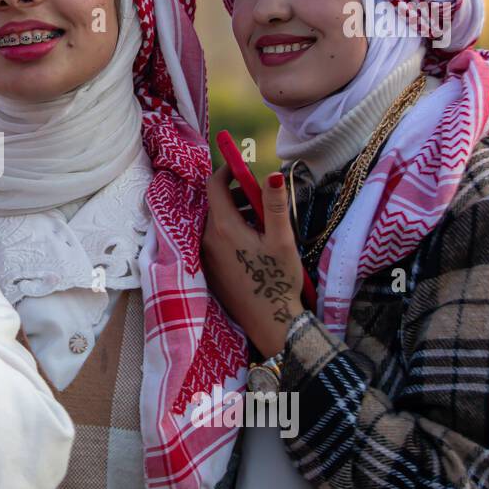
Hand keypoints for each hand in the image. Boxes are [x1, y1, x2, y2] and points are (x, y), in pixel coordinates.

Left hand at [201, 166, 304, 358]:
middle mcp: (207, 239)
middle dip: (236, 193)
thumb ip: (275, 205)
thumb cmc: (277, 279)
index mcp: (222, 227)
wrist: (269, 321)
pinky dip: (230, 230)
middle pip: (215, 203)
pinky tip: (253, 242)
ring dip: (235, 212)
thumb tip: (273, 174)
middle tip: (261, 197)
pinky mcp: (210, 268)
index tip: (244, 166)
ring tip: (262, 220)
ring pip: (215, 221)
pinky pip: (215, 239)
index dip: (228, 171)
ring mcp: (206, 255)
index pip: (214, 185)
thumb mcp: (281, 239)